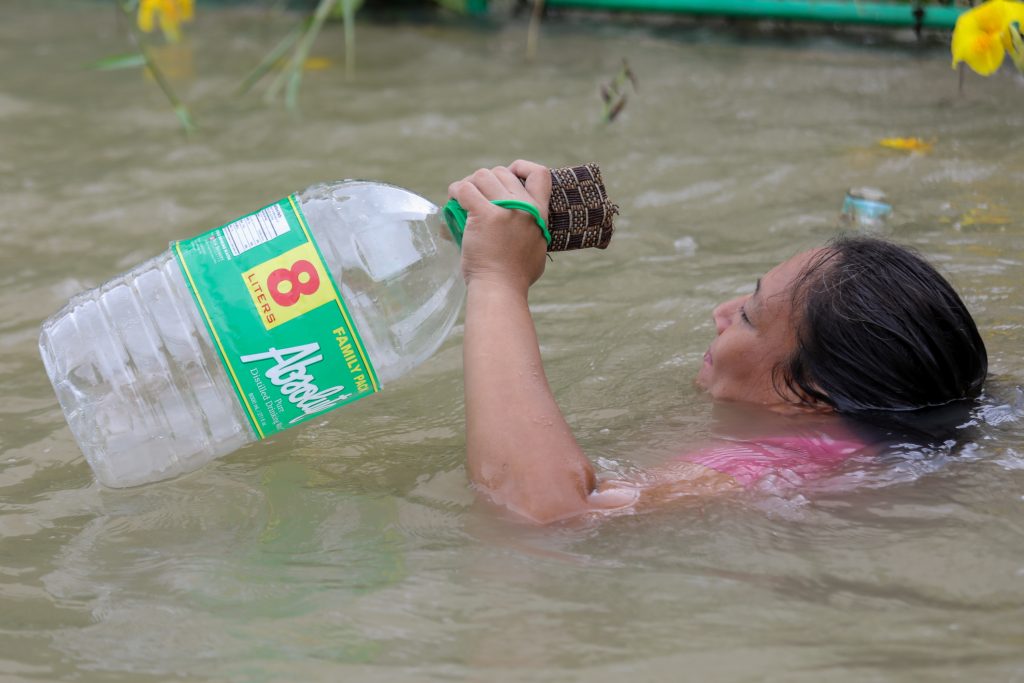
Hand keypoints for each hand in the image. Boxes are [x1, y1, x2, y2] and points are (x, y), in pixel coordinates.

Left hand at [447, 160, 551, 294]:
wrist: (501, 290)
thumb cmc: (515, 277)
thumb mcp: (536, 247)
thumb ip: (531, 230)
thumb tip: (523, 227)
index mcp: (539, 212)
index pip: (540, 173)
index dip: (522, 168)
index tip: (509, 176)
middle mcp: (524, 206)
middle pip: (502, 172)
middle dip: (485, 181)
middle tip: (473, 197)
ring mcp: (505, 209)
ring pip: (482, 175)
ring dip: (468, 184)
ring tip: (461, 199)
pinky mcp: (484, 215)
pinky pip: (464, 188)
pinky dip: (455, 191)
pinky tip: (453, 200)